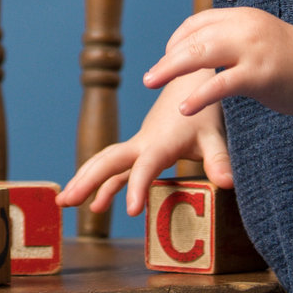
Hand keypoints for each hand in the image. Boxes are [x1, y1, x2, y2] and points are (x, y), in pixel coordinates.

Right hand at [57, 71, 232, 217]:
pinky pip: (118, 170)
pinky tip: (97, 205)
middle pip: (108, 162)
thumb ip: (219, 159)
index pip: (145, 167)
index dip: (138, 187)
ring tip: (64, 202)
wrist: (192, 81)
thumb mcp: (215, 135)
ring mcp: (139, 147)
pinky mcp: (142, 151)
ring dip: (85, 180)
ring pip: (105, 163)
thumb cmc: (205, 110)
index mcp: (160, 143)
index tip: (132, 211)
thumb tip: (228, 183)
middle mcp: (143, 144)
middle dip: (86, 180)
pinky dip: (106, 185)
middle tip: (65, 200)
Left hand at [144, 7, 292, 116]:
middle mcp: (244, 27)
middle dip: (167, 59)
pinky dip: (198, 95)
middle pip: (193, 37)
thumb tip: (202, 47)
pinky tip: (184, 108)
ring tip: (153, 84)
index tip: (167, 61)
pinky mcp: (259, 74)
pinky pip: (220, 83)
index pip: (197, 22)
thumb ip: (232, 38)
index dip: (176, 41)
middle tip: (148, 79)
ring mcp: (252, 49)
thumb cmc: (291, 59)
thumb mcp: (257, 38)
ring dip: (171, 70)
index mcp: (242, 16)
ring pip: (201, 54)